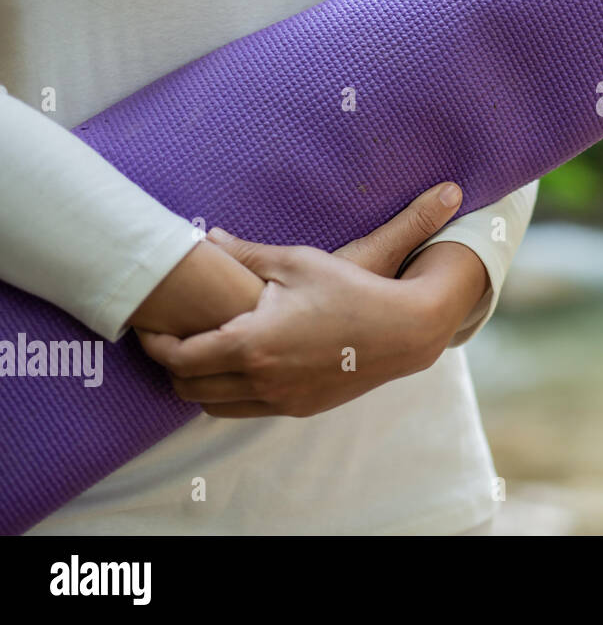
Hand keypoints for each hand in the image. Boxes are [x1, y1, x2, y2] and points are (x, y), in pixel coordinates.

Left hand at [138, 182, 488, 417]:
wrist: (405, 329)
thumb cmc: (351, 290)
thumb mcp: (296, 263)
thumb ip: (245, 255)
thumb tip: (206, 240)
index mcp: (252, 344)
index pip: (179, 357)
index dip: (155, 344)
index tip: (150, 325)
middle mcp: (262, 380)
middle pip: (188, 388)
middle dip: (172, 365)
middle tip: (174, 336)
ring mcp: (281, 399)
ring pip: (214, 406)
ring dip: (201, 383)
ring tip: (206, 352)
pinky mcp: (300, 408)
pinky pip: (247, 409)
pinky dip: (233, 392)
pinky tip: (245, 363)